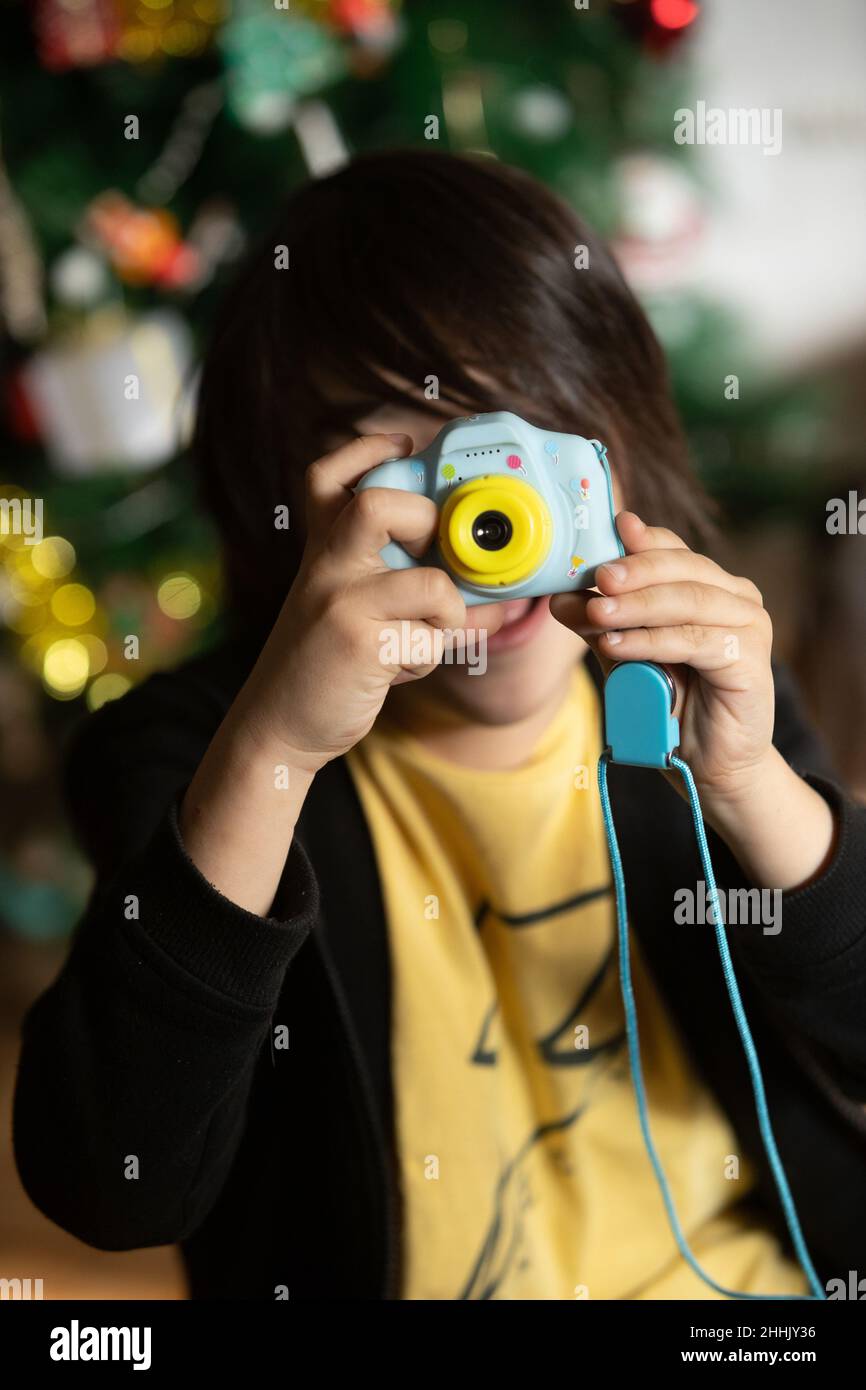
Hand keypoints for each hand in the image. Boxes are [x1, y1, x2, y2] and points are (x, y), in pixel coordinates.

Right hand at [234, 433, 501, 774]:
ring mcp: (339, 604)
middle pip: (377, 505)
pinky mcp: (358, 648)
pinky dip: (430, 657)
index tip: (404, 441)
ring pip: (431, 585)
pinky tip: (403, 667)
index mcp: (322, 549)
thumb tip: (493, 588)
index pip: (328, 477)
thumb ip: (401, 584)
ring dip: (450, 612)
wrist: (278, 725)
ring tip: (430, 630)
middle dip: (429, 522)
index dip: (367, 448)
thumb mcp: (347, 607)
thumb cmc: (328, 662)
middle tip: (436, 551)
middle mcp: (325, 567)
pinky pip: (429, 641)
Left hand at [550, 511, 774, 814]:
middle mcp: (737, 597)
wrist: (709, 765)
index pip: (672, 551)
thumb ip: (601, 622)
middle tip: (596, 577)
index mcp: (711, 585)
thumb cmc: (670, 705)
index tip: (608, 531)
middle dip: (634, 571)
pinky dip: (652, 641)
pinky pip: (694, 642)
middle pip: (682, 569)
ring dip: (637, 606)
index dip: (640, 541)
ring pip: (687, 602)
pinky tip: (618, 644)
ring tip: (597, 613)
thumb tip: (559, 596)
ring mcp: (749, 626)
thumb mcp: (626, 654)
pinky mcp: (750, 661)